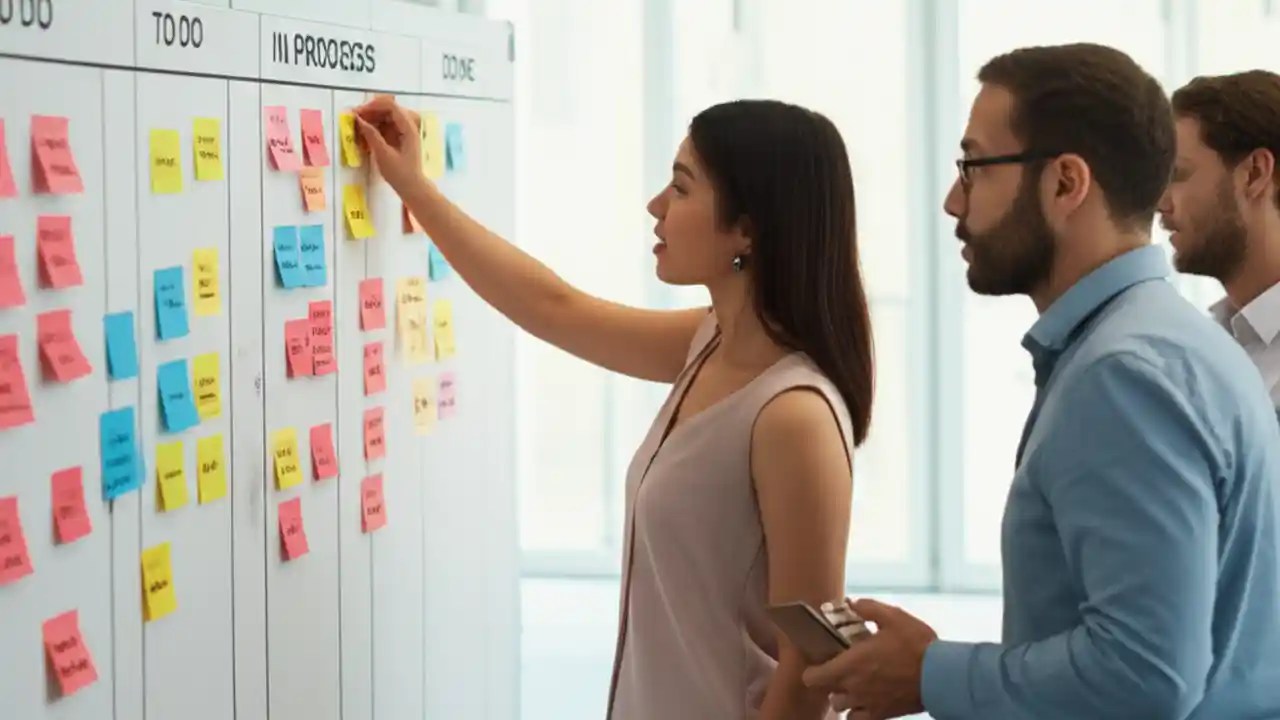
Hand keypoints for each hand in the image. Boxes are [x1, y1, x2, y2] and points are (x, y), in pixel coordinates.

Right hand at [352, 94, 426, 195]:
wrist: (412, 188)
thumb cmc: (400, 174)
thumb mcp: (383, 155)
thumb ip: (371, 135)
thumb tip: (358, 120)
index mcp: (408, 128)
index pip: (391, 107)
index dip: (373, 106)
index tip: (358, 113)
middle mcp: (408, 126)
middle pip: (389, 109)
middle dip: (371, 111)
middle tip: (354, 118)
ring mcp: (404, 131)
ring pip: (386, 117)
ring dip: (371, 119)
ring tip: (357, 126)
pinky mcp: (399, 137)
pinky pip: (386, 126)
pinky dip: (375, 127)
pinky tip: (364, 133)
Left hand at [802, 599, 937, 719]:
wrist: (942, 675)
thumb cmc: (917, 645)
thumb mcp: (893, 616)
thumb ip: (868, 608)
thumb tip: (851, 603)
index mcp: (851, 664)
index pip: (813, 677)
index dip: (813, 670)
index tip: (821, 661)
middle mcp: (855, 688)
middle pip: (828, 693)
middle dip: (831, 682)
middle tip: (843, 669)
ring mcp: (868, 704)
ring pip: (843, 708)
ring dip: (845, 698)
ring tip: (855, 685)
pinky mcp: (883, 714)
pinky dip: (859, 713)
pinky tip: (868, 700)